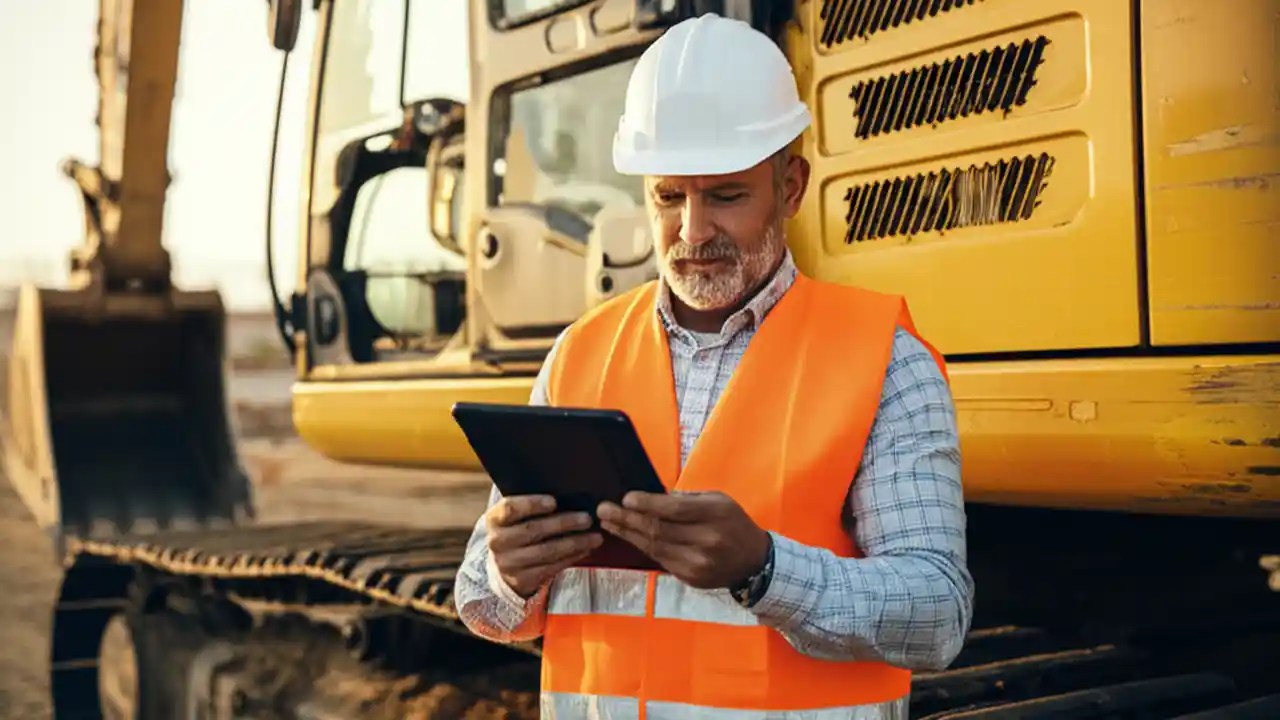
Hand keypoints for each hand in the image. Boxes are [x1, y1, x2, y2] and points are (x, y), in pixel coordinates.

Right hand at [486, 494, 602, 597]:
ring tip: (595, 537)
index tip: (554, 501)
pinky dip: (571, 558)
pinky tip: (585, 550)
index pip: (510, 508)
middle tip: (587, 518)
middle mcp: (497, 542)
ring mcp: (508, 563)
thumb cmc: (520, 527)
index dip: (532, 504)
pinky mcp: (521, 580)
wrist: (507, 561)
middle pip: (533, 530)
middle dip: (563, 524)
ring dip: (574, 543)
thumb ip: (534, 504)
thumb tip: (569, 494)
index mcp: (495, 519)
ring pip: (545, 552)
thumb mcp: (518, 515)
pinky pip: (551, 568)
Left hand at [597, 491, 769, 589]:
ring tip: (608, 522)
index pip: (674, 510)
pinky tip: (628, 536)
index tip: (626, 498)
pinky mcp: (690, 577)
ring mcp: (697, 563)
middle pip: (659, 529)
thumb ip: (687, 499)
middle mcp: (706, 540)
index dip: (647, 504)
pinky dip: (641, 547)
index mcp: (715, 515)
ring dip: (628, 534)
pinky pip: (660, 559)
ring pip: (654, 547)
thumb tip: (654, 497)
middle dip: (627, 519)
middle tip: (604, 510)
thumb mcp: (718, 501)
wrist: (753, 562)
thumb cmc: (733, 524)